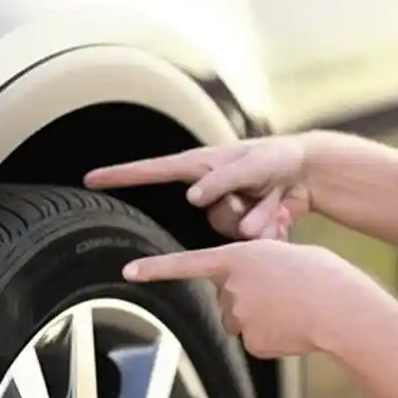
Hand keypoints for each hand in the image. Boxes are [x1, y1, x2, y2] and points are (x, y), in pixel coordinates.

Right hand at [83, 136, 312, 240]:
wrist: (307, 171)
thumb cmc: (276, 156)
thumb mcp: (250, 162)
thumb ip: (221, 179)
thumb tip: (191, 198)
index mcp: (201, 167)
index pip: (152, 171)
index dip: (121, 176)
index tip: (90, 178)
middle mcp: (209, 190)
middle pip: (209, 217)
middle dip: (240, 210)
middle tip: (261, 189)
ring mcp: (227, 210)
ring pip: (233, 233)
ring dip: (260, 219)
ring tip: (275, 197)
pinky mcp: (244, 225)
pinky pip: (250, 240)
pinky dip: (271, 226)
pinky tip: (283, 209)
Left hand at [122, 239, 390, 357]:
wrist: (340, 307)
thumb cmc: (320, 274)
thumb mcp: (283, 254)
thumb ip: (254, 266)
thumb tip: (242, 287)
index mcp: (239, 256)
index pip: (187, 264)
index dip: (155, 270)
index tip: (128, 273)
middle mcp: (231, 287)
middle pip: (225, 298)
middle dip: (245, 297)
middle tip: (280, 292)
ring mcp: (239, 316)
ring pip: (240, 320)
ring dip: (259, 316)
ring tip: (291, 309)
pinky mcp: (252, 342)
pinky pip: (255, 340)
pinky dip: (271, 336)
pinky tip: (292, 329)